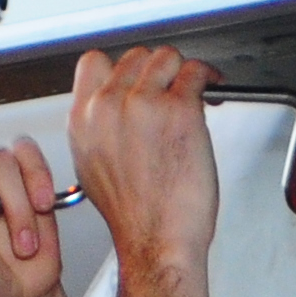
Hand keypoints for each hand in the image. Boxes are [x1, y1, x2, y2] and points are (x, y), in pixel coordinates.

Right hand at [65, 47, 221, 282]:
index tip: (140, 78)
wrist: (155, 240)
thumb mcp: (93, 167)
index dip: (122, 67)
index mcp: (83, 119)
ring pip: (166, 58)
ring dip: (183, 71)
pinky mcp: (178, 109)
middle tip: (174, 89)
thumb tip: (117, 109)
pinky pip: (195, 72)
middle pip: (135, 57)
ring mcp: (143, 103)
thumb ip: (99, 129)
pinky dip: (208, 76)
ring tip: (195, 88)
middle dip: (158, 71)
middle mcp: (108, 106)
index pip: (94, 62)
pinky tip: (212, 87)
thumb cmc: (135, 216)